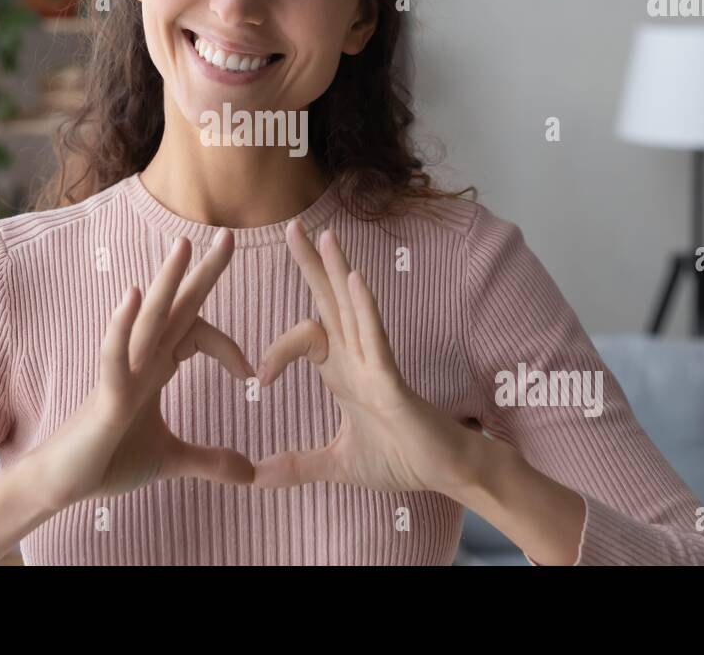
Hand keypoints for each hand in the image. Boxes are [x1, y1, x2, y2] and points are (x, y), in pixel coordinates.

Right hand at [26, 230, 255, 511]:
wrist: (65, 485)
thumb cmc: (108, 461)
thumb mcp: (171, 460)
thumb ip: (210, 460)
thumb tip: (251, 474)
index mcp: (156, 367)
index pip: (196, 333)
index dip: (228, 347)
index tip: (251, 375)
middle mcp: (141, 359)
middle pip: (176, 307)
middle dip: (202, 273)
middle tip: (229, 235)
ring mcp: (122, 372)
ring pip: (148, 318)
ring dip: (166, 281)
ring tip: (184, 245)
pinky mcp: (106, 393)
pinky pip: (114, 352)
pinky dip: (122, 324)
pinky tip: (135, 294)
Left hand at [253, 220, 484, 497]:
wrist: (447, 474)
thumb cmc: (403, 459)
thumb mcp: (338, 465)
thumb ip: (297, 466)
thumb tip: (255, 477)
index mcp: (344, 371)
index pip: (304, 337)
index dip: (277, 351)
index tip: (258, 381)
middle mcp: (359, 358)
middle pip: (330, 301)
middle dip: (310, 264)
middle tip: (291, 225)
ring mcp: (377, 365)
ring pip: (354, 309)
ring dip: (339, 272)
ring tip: (325, 236)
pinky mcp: (393, 381)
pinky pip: (376, 338)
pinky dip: (366, 310)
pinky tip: (356, 282)